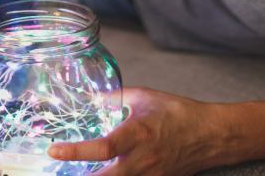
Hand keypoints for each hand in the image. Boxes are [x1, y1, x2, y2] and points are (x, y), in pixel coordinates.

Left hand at [47, 87, 221, 174]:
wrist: (210, 135)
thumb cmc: (177, 113)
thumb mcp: (145, 97)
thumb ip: (116, 97)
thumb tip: (92, 97)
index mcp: (138, 134)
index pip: (103, 148)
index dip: (76, 151)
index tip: (54, 150)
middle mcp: (142, 160)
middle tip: (57, 174)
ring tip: (75, 173)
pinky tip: (99, 173)